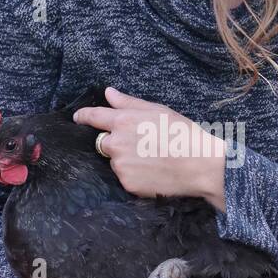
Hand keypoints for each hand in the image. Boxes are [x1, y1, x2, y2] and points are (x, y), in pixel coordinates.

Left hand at [73, 86, 225, 207]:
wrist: (199, 166)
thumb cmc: (182, 133)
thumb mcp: (157, 110)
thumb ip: (128, 102)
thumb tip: (108, 93)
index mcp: (123, 121)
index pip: (93, 117)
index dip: (83, 116)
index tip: (77, 117)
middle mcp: (116, 144)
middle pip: (104, 141)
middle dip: (115, 141)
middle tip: (139, 143)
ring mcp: (120, 166)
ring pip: (115, 160)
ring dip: (125, 159)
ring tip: (151, 158)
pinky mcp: (127, 184)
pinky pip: (124, 177)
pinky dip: (134, 174)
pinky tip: (152, 171)